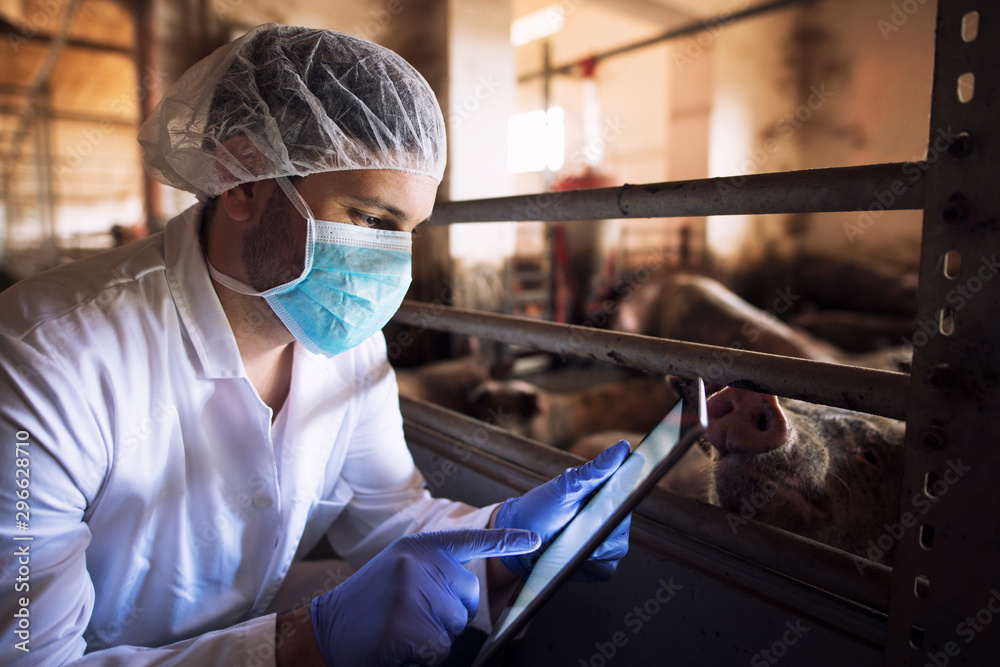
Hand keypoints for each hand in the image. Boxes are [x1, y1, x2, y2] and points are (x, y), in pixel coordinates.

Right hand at [310, 528, 539, 666]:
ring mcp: (412, 591)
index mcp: (419, 546)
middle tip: (415, 615)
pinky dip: (424, 655)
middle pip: (469, 596)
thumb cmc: (367, 605)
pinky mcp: (406, 623)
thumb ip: (435, 571)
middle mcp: (418, 562)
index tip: (536, 541)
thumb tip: (472, 592)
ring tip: (401, 628)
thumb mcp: (401, 571)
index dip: (507, 540)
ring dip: (436, 636)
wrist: (324, 629)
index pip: (471, 541)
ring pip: (456, 625)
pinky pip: (440, 648)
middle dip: (452, 613)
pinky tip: (398, 644)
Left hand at [494, 440, 631, 582]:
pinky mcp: (600, 565)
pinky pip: (606, 567)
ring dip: (590, 546)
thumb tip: (622, 448)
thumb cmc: (539, 509)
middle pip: (622, 523)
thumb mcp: (564, 487)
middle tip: (575, 522)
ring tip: (568, 539)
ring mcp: (607, 541)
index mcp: (604, 493)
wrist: (520, 541)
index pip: (629, 492)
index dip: (627, 494)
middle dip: (599, 525)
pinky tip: (572, 556)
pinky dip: (589, 564)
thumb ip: (594, 471)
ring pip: (616, 547)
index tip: (609, 500)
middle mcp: (610, 517)